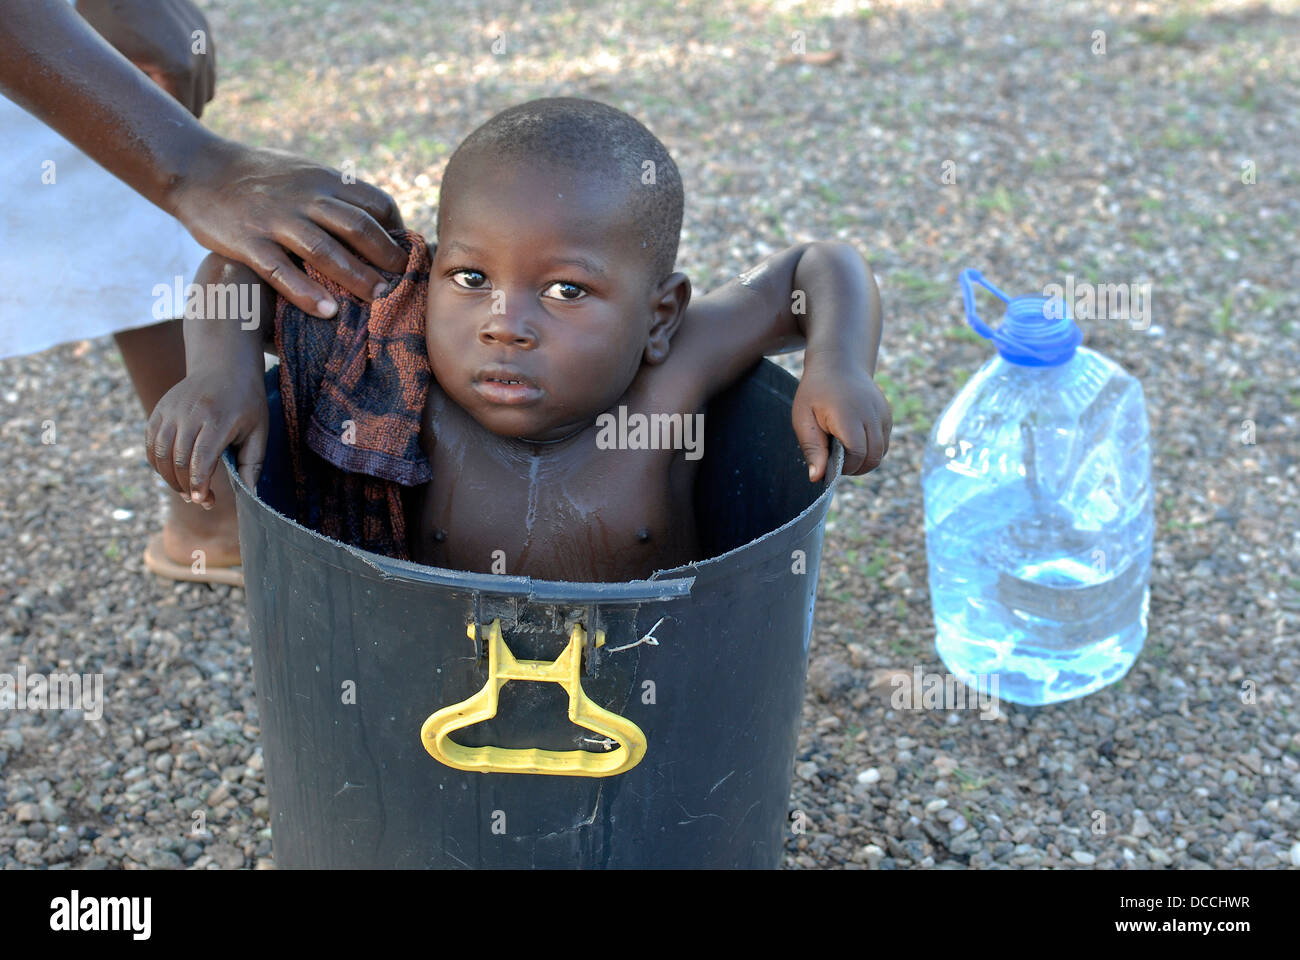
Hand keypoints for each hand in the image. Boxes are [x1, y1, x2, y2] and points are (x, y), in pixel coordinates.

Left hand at [76, 0, 215, 117]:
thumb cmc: (102, 17)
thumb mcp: (109, 62)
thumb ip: (134, 98)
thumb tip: (143, 131)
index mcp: (179, 70)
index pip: (185, 119)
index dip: (165, 126)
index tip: (146, 126)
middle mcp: (200, 57)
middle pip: (198, 106)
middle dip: (175, 109)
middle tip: (146, 104)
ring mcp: (205, 41)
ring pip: (206, 88)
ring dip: (185, 91)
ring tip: (154, 81)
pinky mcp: (203, 29)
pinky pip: (205, 65)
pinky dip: (190, 71)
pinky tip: (162, 59)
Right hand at [145, 365, 268, 506]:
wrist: (224, 366)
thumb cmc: (246, 402)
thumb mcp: (259, 430)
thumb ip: (253, 463)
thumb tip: (250, 494)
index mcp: (218, 418)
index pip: (201, 457)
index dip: (199, 482)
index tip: (202, 500)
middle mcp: (190, 413)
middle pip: (179, 459)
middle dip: (186, 485)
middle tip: (200, 500)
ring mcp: (171, 410)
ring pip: (160, 453)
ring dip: (170, 478)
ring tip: (186, 491)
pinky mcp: (159, 410)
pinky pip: (150, 443)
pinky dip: (158, 463)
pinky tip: (173, 474)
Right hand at [166, 139, 407, 317]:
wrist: (196, 166)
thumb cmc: (257, 177)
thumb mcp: (303, 172)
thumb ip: (337, 195)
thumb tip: (377, 221)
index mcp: (324, 180)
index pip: (376, 203)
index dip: (397, 231)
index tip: (406, 255)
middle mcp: (304, 197)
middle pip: (358, 227)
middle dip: (387, 257)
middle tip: (405, 284)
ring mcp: (275, 219)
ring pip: (324, 250)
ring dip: (356, 277)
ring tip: (380, 300)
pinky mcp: (247, 241)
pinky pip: (281, 270)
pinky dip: (305, 292)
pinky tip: (327, 313)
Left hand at [792, 359, 891, 481]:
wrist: (838, 363)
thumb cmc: (815, 392)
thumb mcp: (803, 419)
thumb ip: (812, 449)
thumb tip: (817, 478)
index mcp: (849, 415)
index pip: (857, 454)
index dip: (844, 466)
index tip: (829, 462)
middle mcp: (872, 415)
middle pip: (873, 458)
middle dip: (855, 467)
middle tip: (836, 459)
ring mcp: (883, 414)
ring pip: (881, 453)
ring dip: (864, 460)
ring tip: (844, 449)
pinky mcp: (888, 415)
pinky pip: (884, 443)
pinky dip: (871, 449)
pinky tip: (854, 440)